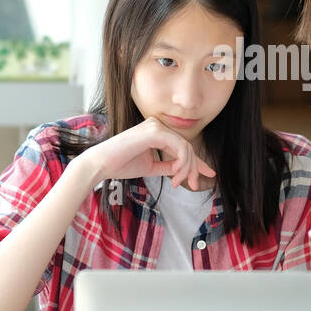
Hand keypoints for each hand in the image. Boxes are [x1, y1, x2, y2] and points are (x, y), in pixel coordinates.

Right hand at [77, 117, 215, 191]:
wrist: (101, 165)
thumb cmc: (120, 165)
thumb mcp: (150, 167)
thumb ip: (167, 166)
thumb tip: (182, 170)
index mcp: (156, 132)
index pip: (183, 146)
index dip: (198, 161)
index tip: (210, 174)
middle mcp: (157, 125)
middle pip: (187, 147)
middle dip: (194, 168)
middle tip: (194, 185)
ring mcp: (156, 126)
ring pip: (185, 147)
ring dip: (187, 168)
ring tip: (178, 183)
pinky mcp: (154, 131)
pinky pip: (179, 146)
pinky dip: (181, 161)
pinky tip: (175, 174)